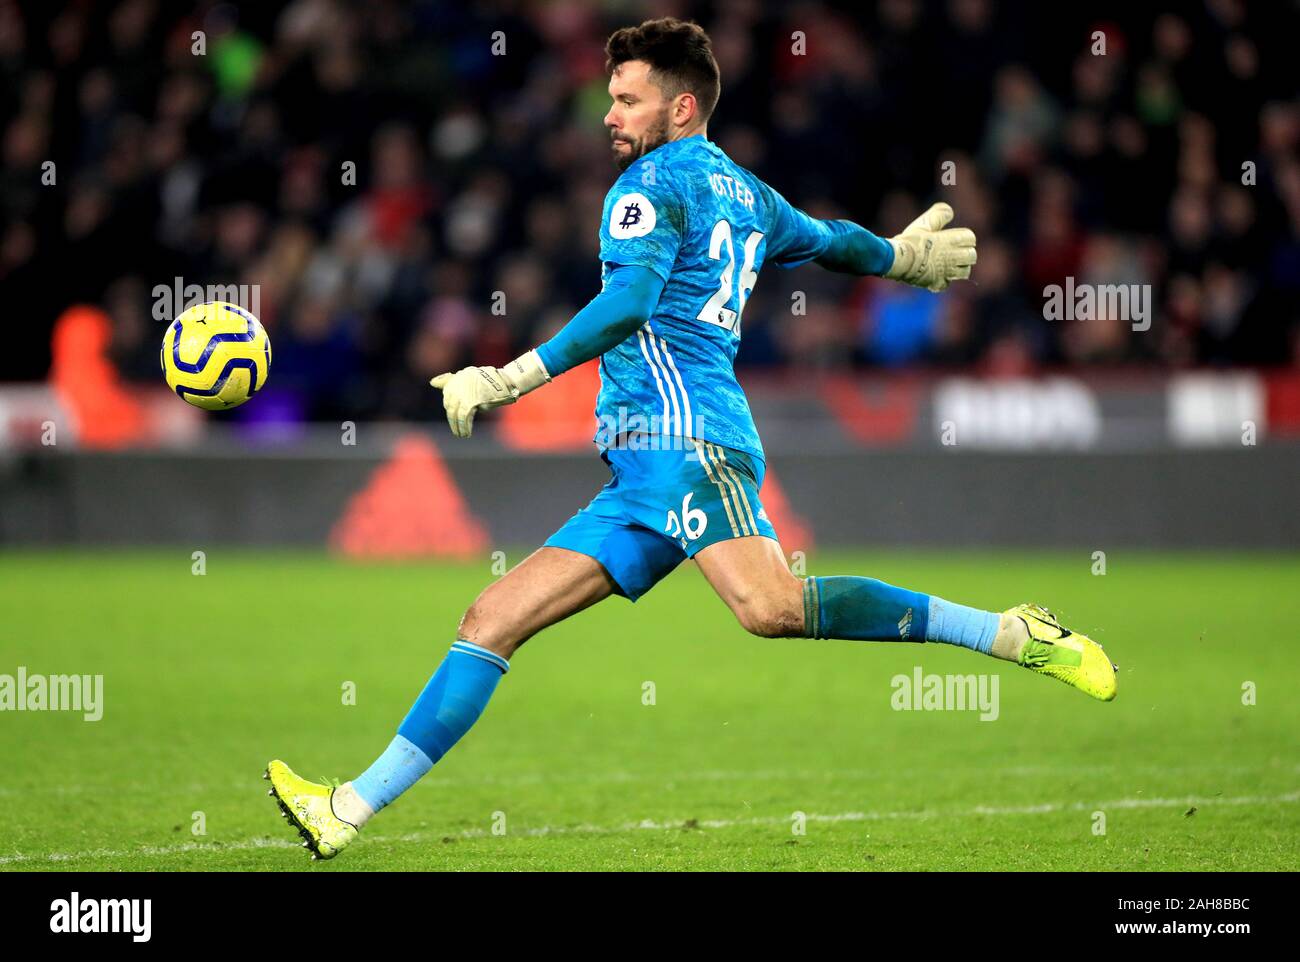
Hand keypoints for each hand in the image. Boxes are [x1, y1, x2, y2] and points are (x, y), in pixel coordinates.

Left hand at [429, 350, 550, 437]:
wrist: (506, 383)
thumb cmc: (490, 381)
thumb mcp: (468, 378)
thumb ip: (450, 381)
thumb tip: (432, 382)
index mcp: (458, 378)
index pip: (448, 397)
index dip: (452, 410)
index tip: (456, 419)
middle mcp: (459, 384)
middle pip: (450, 406)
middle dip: (453, 420)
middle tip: (457, 431)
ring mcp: (465, 392)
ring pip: (455, 413)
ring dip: (457, 426)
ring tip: (461, 435)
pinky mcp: (472, 400)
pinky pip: (464, 416)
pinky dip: (464, 426)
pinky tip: (466, 433)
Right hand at [885, 203, 976, 292]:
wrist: (898, 260)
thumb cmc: (911, 240)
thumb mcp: (924, 223)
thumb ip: (939, 215)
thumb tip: (949, 211)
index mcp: (952, 240)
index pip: (970, 238)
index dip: (964, 238)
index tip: (955, 239)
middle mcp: (953, 257)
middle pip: (971, 256)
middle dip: (965, 254)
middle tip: (952, 252)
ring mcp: (947, 272)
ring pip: (964, 272)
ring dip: (959, 268)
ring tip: (947, 265)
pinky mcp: (937, 283)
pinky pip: (946, 284)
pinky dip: (943, 280)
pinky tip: (934, 275)